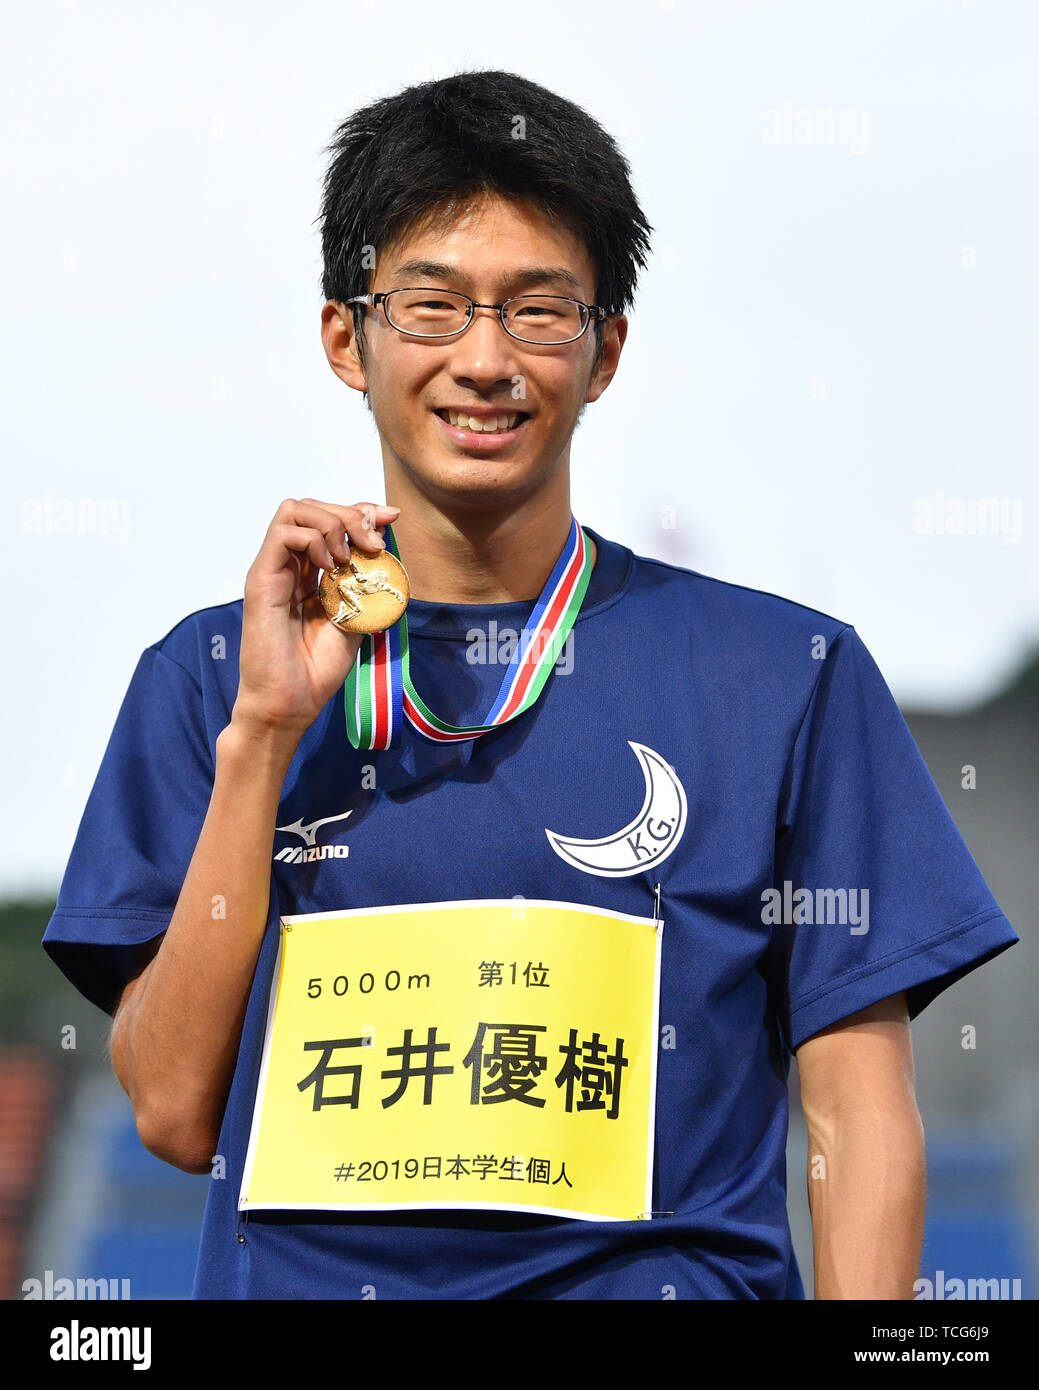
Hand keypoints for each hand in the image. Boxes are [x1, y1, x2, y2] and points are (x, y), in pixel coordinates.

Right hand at [232, 498, 401, 738]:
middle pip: (313, 507)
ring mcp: (272, 570)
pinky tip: (328, 567)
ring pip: (295, 510)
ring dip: (331, 523)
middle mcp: (289, 565)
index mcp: (309, 573)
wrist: (291, 703)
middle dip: (351, 514)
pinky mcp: (260, 579)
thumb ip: (365, 581)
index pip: (330, 520)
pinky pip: (282, 534)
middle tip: (374, 544)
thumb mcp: (356, 616)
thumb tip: (383, 544)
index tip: (391, 517)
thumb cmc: (317, 669)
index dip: (361, 511)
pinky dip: (312, 539)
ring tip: (348, 557)